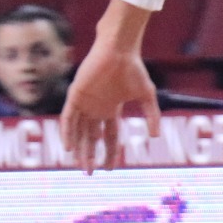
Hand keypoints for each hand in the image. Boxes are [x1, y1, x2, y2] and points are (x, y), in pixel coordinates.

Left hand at [62, 36, 161, 172]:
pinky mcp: (75, 95)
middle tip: (90, 172)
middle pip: (91, 138)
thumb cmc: (134, 69)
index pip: (108, 136)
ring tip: (80, 165)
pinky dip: (68, 133)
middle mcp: (95, 109)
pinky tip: (69, 147)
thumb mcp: (147, 95)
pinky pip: (68, 118)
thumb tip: (155, 137)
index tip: (110, 169)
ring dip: (78, 149)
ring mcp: (84, 103)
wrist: (119, 50)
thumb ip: (152, 115)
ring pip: (78, 131)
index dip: (109, 153)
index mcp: (111, 109)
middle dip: (90, 155)